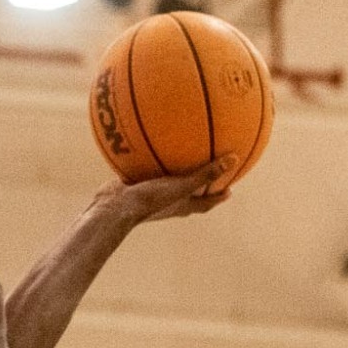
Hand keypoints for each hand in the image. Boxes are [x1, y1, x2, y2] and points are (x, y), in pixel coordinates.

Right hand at [94, 156, 238, 224]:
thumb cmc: (150, 199)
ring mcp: (151, 194)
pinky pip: (146, 170)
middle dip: (198, 184)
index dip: (218, 197)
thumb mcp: (182, 185)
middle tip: (209, 171)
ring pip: (167, 182)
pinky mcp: (135, 185)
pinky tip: (149, 141)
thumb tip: (234, 159)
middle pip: (188, 194)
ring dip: (174, 171)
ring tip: (179, 154)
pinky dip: (151, 159)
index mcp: (182, 206)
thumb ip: (206, 173)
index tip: (229, 190)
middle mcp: (168, 202)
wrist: (114, 207)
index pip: (205, 204)